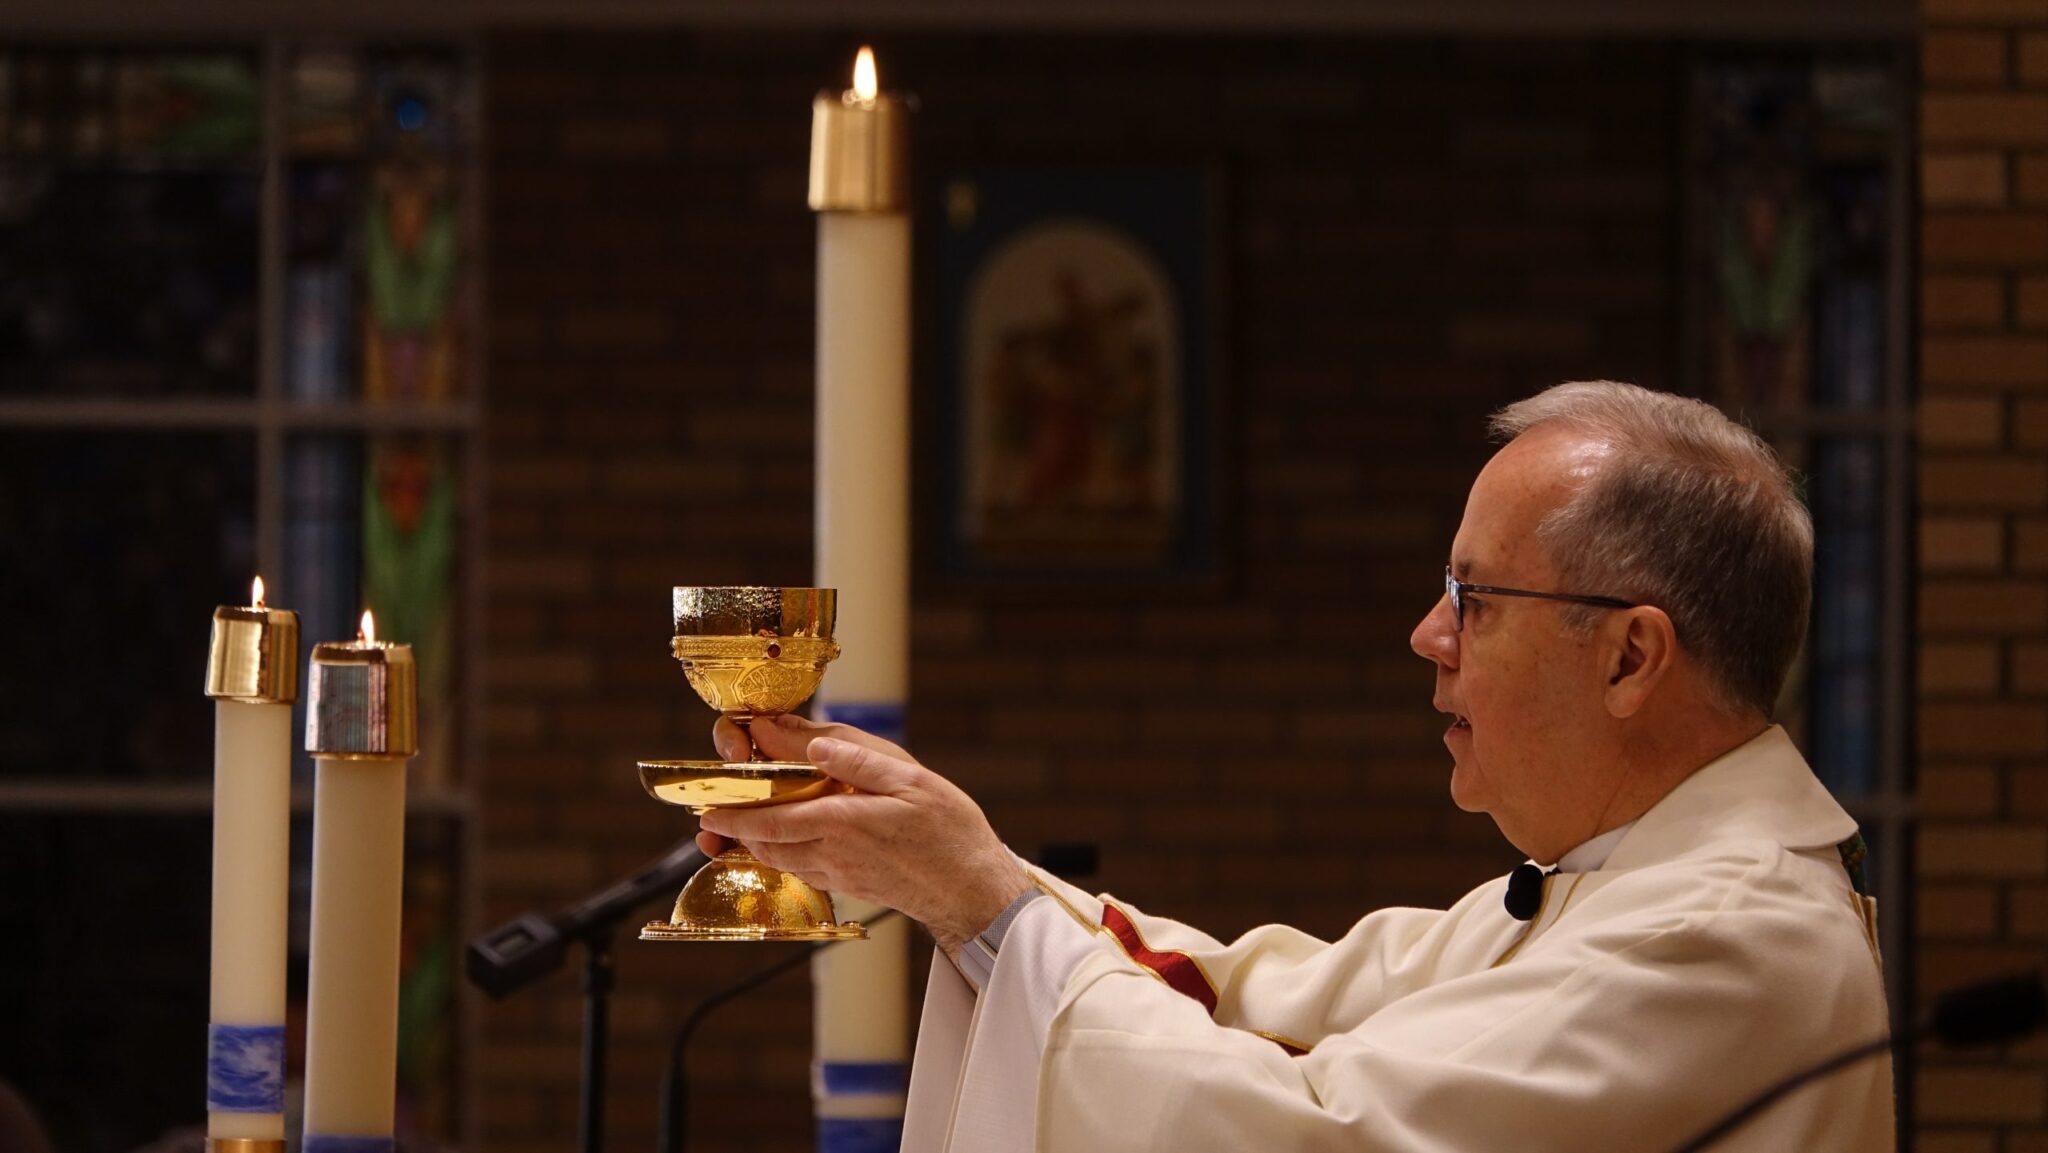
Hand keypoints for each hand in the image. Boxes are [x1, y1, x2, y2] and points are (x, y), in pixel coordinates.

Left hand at [694, 714, 1030, 956]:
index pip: (773, 820)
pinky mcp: (850, 886)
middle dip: (734, 830)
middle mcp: (835, 854)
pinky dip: (781, 855)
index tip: (705, 804)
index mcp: (845, 822)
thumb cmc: (951, 831)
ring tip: (731, 827)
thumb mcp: (910, 779)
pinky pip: (802, 870)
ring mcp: (841, 875)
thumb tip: (810, 744)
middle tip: (708, 814)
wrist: (974, 891)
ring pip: (782, 860)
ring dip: (754, 844)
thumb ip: (857, 760)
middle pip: (767, 844)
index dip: (734, 814)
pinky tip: (781, 842)